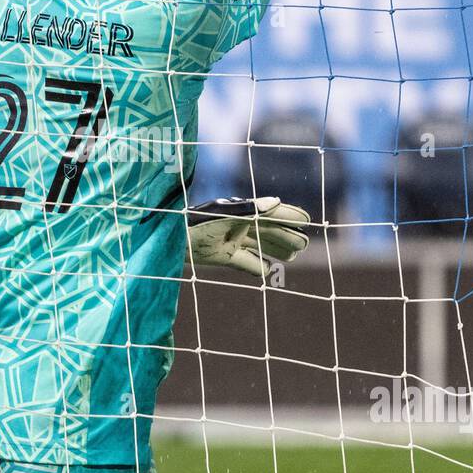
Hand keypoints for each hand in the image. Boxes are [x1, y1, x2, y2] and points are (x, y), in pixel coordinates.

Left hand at [186, 196, 310, 277]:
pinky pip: (243, 261)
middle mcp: (235, 225)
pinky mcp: (219, 256)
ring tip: (293, 256)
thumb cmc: (191, 226)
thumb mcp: (221, 217)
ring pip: (258, 245)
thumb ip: (248, 211)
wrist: (166, 243)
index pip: (269, 214)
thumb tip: (276, 202)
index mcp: (238, 213)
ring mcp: (228, 240)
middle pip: (267, 231)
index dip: (288, 216)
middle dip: (286, 236)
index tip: (307, 220)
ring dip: (275, 249)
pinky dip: (256, 266)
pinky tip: (268, 271)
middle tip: (304, 245)